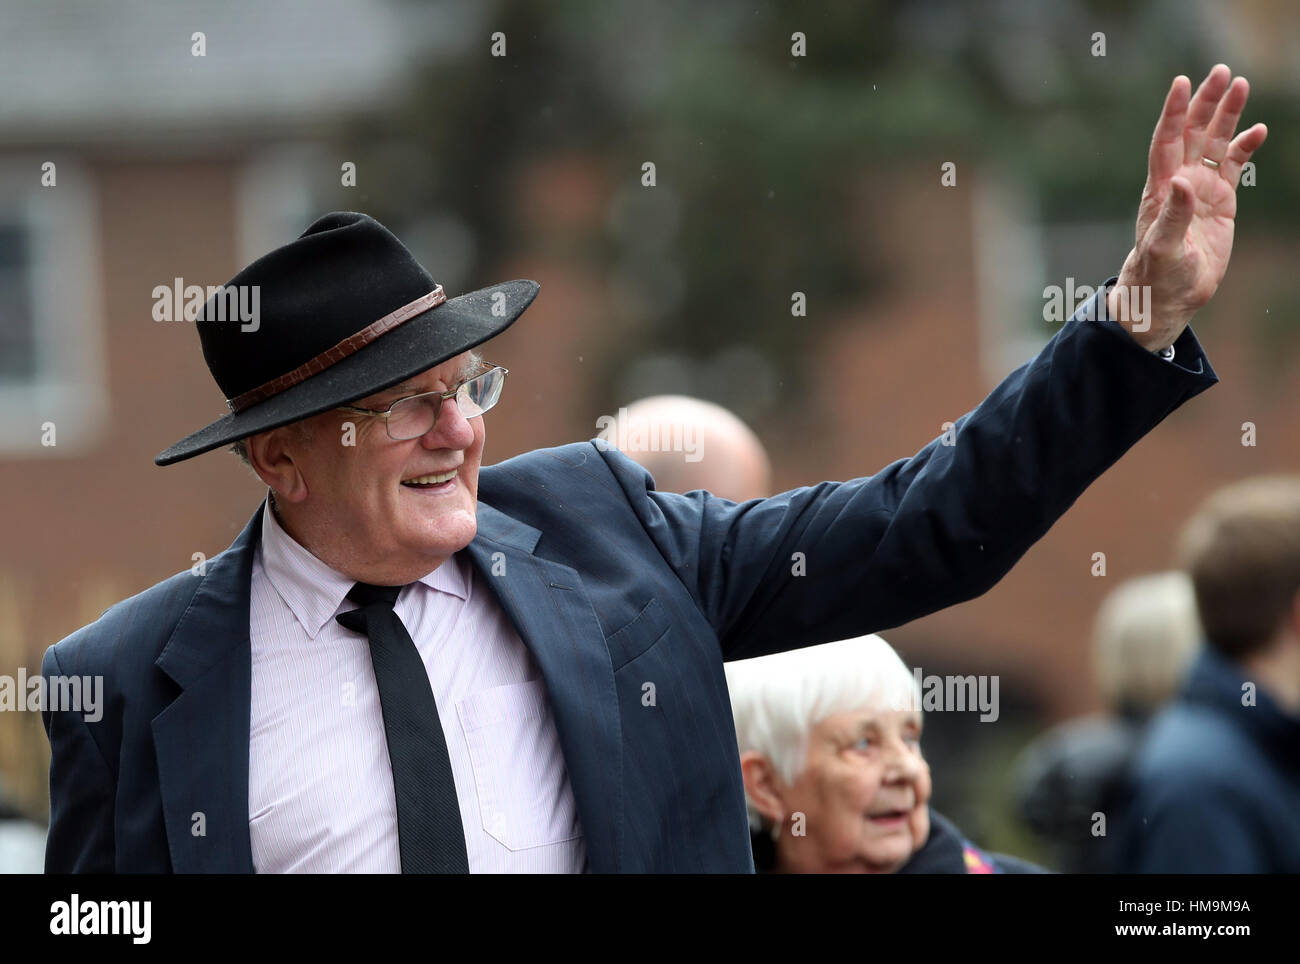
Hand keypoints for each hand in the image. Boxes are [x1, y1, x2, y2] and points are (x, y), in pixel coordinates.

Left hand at [1108, 64, 1266, 350]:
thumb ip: (1171, 216)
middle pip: (1192, 133)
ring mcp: (1200, 190)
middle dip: (1204, 103)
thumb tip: (1181, 181)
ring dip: (1226, 116)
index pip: (1166, 142)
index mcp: (1160, 189)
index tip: (1181, 83)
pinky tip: (1258, 130)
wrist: (1169, 296)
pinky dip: (1244, 147)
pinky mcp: (1220, 202)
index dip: (1173, 113)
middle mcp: (1179, 183)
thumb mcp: (1162, 249)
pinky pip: (1233, 166)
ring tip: (1240, 85)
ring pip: (1214, 144)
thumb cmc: (1157, 275)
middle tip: (1221, 72)